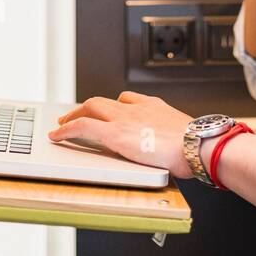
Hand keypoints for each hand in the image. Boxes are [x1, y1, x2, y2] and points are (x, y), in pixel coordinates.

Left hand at [48, 92, 195, 178]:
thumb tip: (180, 155)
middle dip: (88, 107)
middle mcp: (137, 108)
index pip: (129, 99)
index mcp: (155, 107)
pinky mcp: (115, 132)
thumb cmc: (198, 146)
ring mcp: (124, 118)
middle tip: (77, 115)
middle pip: (105, 101)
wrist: (198, 144)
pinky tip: (57, 136)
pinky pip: (83, 126)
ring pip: (91, 107)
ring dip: (74, 115)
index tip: (110, 110)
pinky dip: (67, 129)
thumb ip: (176, 141)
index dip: (115, 105)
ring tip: (63, 124)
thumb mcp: (186, 138)